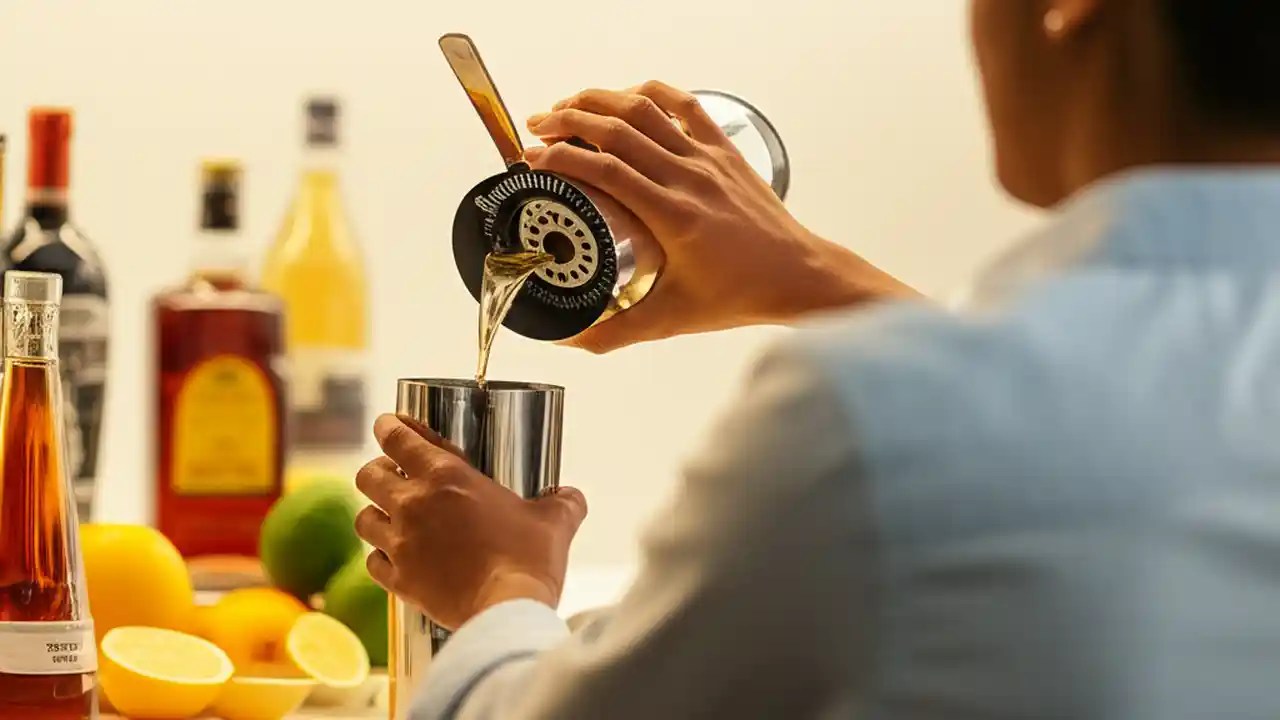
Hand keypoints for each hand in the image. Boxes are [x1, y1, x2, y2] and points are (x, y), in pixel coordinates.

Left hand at [354, 414, 587, 629]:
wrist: (507, 611)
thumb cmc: (529, 559)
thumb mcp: (555, 520)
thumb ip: (563, 501)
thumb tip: (571, 496)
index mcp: (446, 477)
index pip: (399, 438)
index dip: (389, 427)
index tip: (389, 425)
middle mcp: (414, 505)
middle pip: (369, 474)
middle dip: (378, 469)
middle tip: (394, 474)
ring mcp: (401, 545)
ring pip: (363, 518)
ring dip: (375, 512)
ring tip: (390, 516)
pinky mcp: (399, 581)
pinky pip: (372, 562)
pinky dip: (380, 556)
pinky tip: (394, 557)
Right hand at [523, 81, 915, 352]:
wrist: (797, 277)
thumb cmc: (742, 295)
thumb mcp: (671, 318)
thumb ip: (615, 332)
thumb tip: (567, 339)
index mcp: (673, 216)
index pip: (606, 171)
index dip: (562, 158)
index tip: (532, 159)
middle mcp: (689, 179)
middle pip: (618, 129)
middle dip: (568, 120)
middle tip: (537, 129)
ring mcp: (708, 159)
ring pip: (646, 109)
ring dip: (601, 100)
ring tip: (568, 108)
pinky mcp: (724, 152)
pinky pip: (685, 106)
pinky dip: (652, 93)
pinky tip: (627, 97)